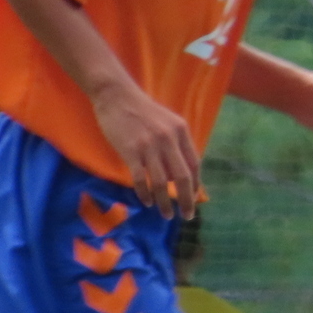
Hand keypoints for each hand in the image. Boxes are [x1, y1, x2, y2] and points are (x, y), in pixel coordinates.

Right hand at [96, 85, 200, 217]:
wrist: (116, 96)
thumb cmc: (142, 111)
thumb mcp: (166, 123)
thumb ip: (175, 144)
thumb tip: (180, 174)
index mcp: (181, 131)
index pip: (194, 164)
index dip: (195, 185)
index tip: (194, 199)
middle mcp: (168, 139)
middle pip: (182, 177)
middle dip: (187, 200)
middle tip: (187, 216)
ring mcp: (149, 145)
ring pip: (162, 182)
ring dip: (165, 202)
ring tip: (166, 214)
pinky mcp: (131, 151)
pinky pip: (141, 180)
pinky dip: (146, 194)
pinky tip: (147, 202)